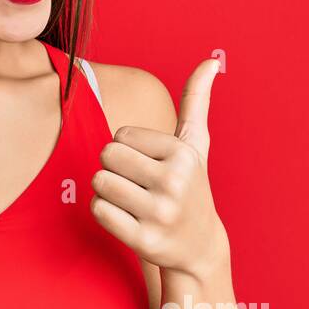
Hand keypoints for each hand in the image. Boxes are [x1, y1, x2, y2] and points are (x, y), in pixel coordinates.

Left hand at [90, 59, 228, 282]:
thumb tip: (211, 61)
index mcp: (182, 153)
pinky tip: (129, 220)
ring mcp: (160, 213)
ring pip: (99, 183)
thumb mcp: (195, 145)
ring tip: (134, 202)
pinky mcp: (143, 240)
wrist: (199, 247)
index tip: (151, 167)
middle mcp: (174, 182)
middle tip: (138, 185)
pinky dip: (105, 214)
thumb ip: (196, 101)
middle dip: (114, 169)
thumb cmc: (189, 186)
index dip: (128, 150)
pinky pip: (98, 211)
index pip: (120, 135)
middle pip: (106, 157)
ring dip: (108, 192)